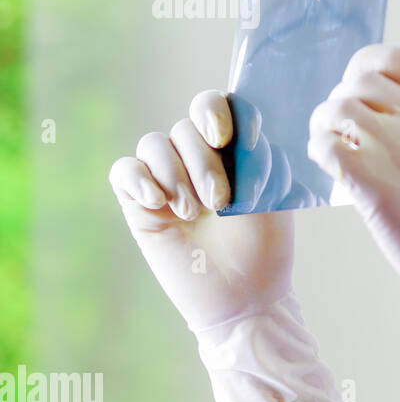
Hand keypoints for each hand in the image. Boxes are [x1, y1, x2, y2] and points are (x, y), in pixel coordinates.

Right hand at [109, 90, 293, 331]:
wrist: (243, 295)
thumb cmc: (265, 245)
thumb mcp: (273, 194)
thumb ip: (258, 153)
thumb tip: (246, 121)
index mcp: (233, 149)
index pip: (216, 106)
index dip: (214, 111)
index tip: (223, 136)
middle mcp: (198, 157)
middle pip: (185, 126)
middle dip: (203, 162)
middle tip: (220, 201)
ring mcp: (167, 178)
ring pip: (154, 144)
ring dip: (175, 175)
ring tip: (193, 212)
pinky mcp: (140, 202)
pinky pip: (124, 169)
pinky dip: (138, 179)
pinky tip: (158, 203)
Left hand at [305, 44, 399, 315]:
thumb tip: (384, 99)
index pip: (394, 58)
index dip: (364, 69)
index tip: (357, 91)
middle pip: (360, 83)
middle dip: (342, 100)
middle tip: (340, 127)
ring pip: (337, 109)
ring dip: (324, 124)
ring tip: (329, 144)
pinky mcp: (378, 186)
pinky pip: (328, 147)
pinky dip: (319, 150)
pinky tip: (327, 164)